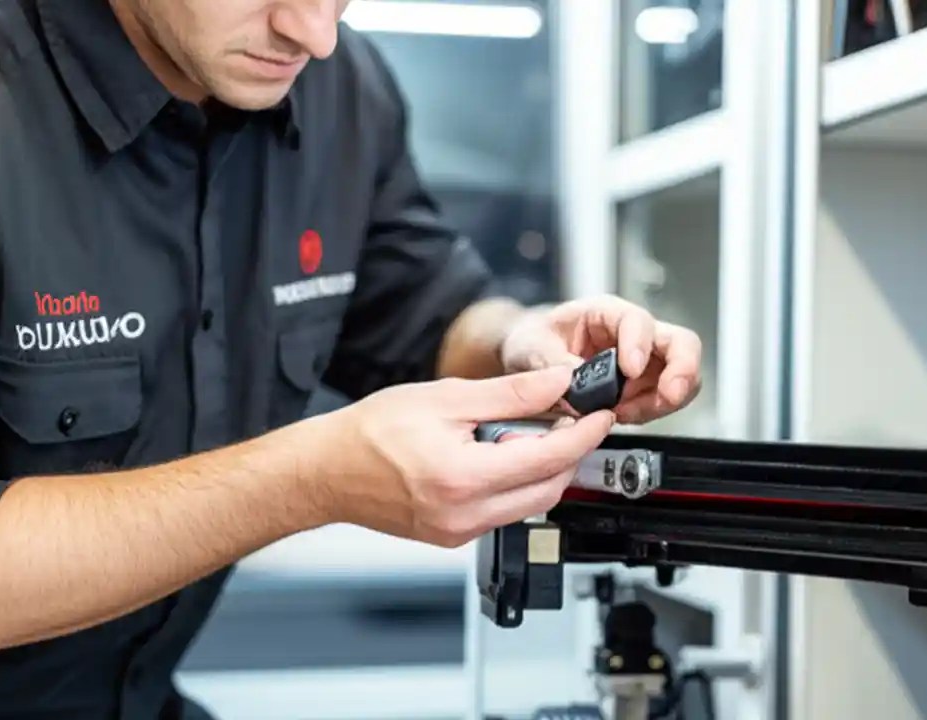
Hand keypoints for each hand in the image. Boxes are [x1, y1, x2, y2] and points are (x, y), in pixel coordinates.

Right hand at [317, 367, 614, 547]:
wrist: (327, 470)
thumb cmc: (370, 433)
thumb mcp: (446, 398)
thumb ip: (510, 394)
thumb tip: (557, 384)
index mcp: (464, 478)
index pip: (549, 459)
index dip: (583, 434)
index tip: (599, 415)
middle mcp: (465, 515)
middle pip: (548, 489)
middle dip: (567, 454)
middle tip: (568, 420)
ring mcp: (459, 532)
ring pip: (529, 504)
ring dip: (541, 470)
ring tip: (527, 434)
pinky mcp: (453, 537)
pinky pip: (502, 512)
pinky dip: (514, 484)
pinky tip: (499, 456)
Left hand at [500, 295, 702, 424]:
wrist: (532, 356)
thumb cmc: (535, 340)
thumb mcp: (532, 347)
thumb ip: (552, 364)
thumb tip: (574, 385)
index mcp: (605, 313)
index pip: (637, 321)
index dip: (639, 345)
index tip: (630, 370)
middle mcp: (633, 333)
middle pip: (681, 343)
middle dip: (682, 370)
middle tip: (670, 396)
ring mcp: (644, 360)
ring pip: (680, 375)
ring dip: (663, 400)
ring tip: (627, 412)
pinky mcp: (643, 386)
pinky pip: (662, 400)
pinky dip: (650, 412)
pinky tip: (622, 415)